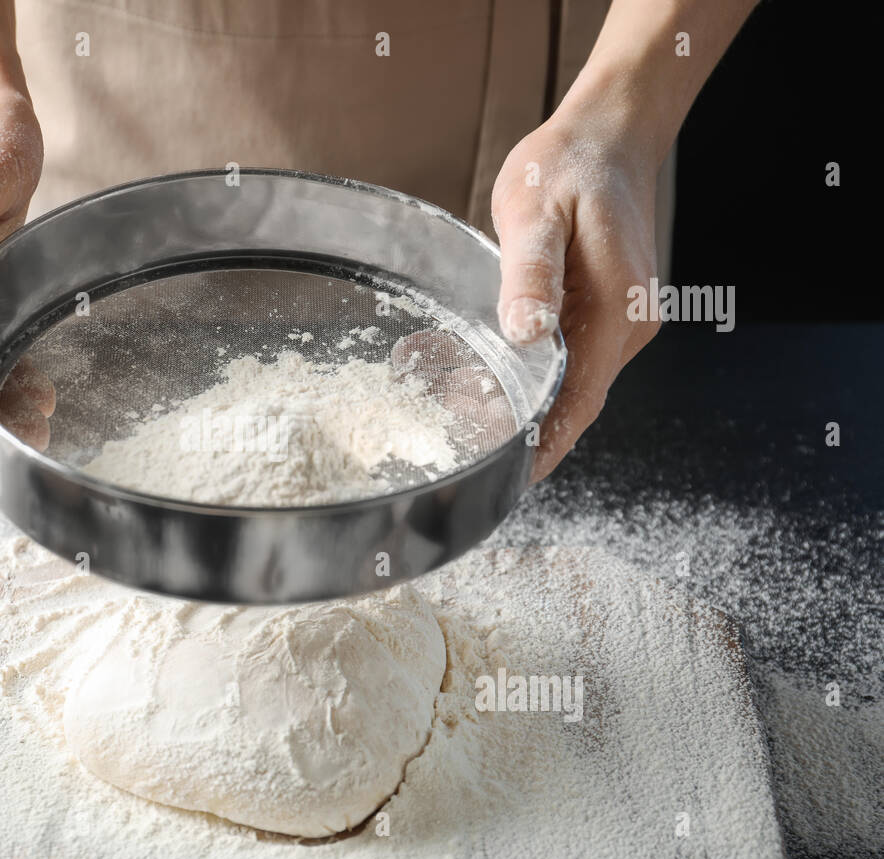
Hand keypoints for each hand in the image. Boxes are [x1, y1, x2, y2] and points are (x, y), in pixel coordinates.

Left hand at [492, 98, 659, 482]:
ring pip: (579, 382)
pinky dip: (546, 377)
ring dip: (537, 405)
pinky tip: (506, 379)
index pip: (580, 399)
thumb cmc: (566, 166)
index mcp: (615, 307)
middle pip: (580, 400)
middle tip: (473, 449)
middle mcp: (631, 324)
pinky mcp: (615, 312)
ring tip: (478, 420)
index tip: (513, 479)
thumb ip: (529, 275)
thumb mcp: (534, 213)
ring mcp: (627, 320)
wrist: (610, 134)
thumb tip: (525, 334)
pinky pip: (580, 360)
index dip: (548, 444)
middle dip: (533, 430)